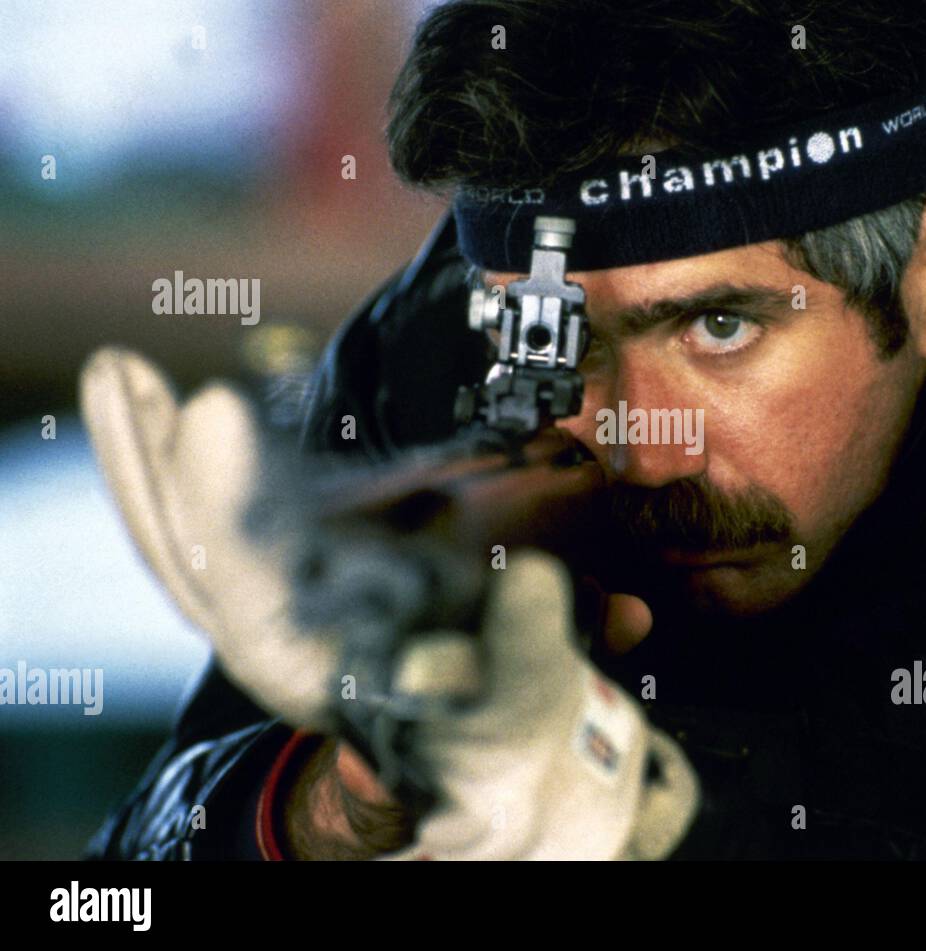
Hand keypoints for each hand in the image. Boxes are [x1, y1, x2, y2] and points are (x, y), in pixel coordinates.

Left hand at [80, 347, 696, 859]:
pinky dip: (186, 470)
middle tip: (118, 377)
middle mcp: (281, 638)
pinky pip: (217, 526)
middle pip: (189, 556)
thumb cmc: (509, 718)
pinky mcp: (293, 576)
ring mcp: (278, 606)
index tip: (215, 411)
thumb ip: (527, 646)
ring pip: (189, 539)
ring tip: (116, 379)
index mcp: (325, 669)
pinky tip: (171, 414)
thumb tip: (530, 585)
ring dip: (148, 459)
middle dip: (150, 467)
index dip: (222, 500)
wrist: (498, 737)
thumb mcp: (528, 693)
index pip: (248, 582)